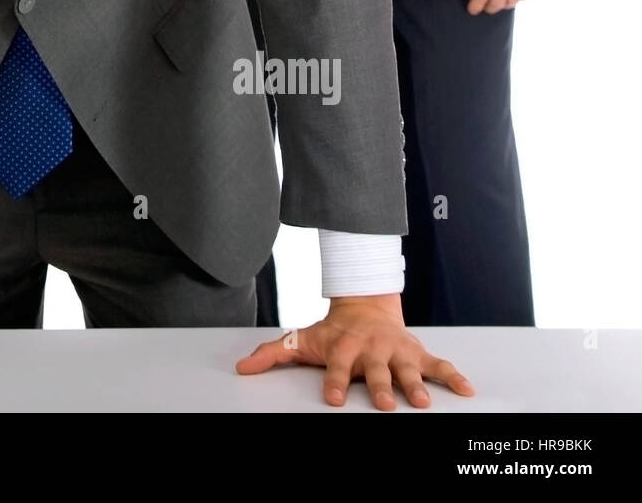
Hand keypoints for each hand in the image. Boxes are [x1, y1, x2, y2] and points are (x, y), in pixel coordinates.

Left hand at [236, 292, 473, 409]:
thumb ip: (273, 354)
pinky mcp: (417, 353)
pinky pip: (439, 365)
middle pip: (375, 369)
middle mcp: (371, 348)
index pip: (336, 366)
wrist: (365, 305)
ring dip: (416, 385)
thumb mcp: (302, 338)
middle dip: (380, 386)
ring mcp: (396, 351)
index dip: (334, 381)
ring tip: (423, 403)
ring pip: (407, 369)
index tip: (334, 399)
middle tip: (384, 404)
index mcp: (343, 346)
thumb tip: (242, 368)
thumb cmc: (332, 331)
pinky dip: (454, 376)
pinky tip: (468, 390)